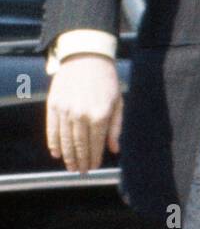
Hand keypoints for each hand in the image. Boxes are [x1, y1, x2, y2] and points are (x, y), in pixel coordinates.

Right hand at [46, 54, 122, 172]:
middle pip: (79, 145)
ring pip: (65, 140)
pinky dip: (54, 143)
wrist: (86, 57)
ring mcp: (65, 110)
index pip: (96, 144)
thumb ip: (115, 127)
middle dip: (81, 160)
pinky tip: (56, 153)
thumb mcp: (118, 102)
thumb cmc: (106, 80)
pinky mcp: (54, 105)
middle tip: (81, 171)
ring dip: (67, 156)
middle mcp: (81, 115)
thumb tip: (114, 149)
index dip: (95, 158)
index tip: (94, 167)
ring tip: (70, 166)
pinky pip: (52, 129)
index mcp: (100, 115)